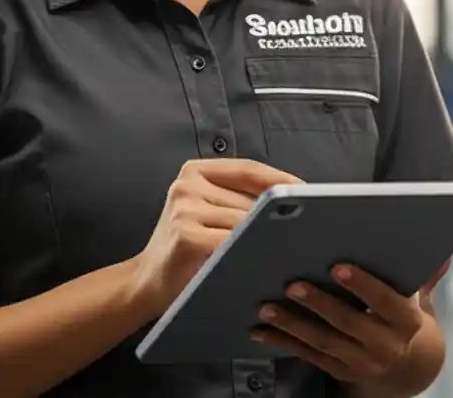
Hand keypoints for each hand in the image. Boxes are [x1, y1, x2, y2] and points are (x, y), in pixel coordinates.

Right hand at [128, 158, 301, 316]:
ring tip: (284, 248)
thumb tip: (292, 198)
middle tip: (305, 227)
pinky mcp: (187, 237)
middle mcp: (187, 185)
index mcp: (194, 171)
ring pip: (246, 222)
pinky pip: (233, 243)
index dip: (281, 180)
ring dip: (267, 237)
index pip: (249, 169)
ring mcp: (184, 210)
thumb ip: (238, 198)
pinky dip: (252, 252)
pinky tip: (263, 261)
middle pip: (251, 198)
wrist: (146, 282)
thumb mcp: (205, 210)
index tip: (306, 193)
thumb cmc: (186, 247)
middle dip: (276, 216)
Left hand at [250, 261, 450, 388]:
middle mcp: (384, 346)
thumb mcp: (422, 302)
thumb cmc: (409, 325)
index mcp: (407, 323)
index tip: (338, 267)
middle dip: (318, 303)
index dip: (363, 285)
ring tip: (267, 308)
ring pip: (323, 342)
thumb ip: (424, 277)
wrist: (408, 371)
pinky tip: (262, 330)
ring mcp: (360, 362)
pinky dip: (283, 342)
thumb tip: (440, 254)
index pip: (385, 302)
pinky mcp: (339, 371)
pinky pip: (308, 356)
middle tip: (293, 284)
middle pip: (348, 323)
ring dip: (292, 325)